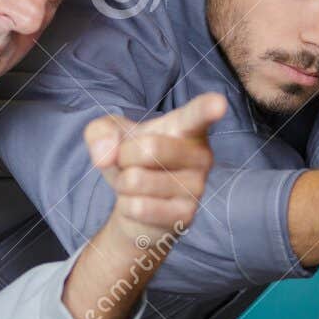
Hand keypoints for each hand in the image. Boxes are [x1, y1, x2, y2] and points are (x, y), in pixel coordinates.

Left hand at [83, 93, 225, 248]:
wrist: (134, 207)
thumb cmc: (129, 160)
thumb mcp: (107, 136)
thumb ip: (100, 132)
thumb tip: (105, 155)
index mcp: (186, 127)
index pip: (198, 114)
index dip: (208, 107)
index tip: (219, 103)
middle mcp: (201, 155)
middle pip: (148, 148)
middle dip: (123, 156)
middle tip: (130, 162)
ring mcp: (197, 186)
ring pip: (136, 180)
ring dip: (123, 184)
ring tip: (136, 185)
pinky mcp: (187, 215)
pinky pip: (138, 207)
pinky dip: (126, 207)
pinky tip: (140, 205)